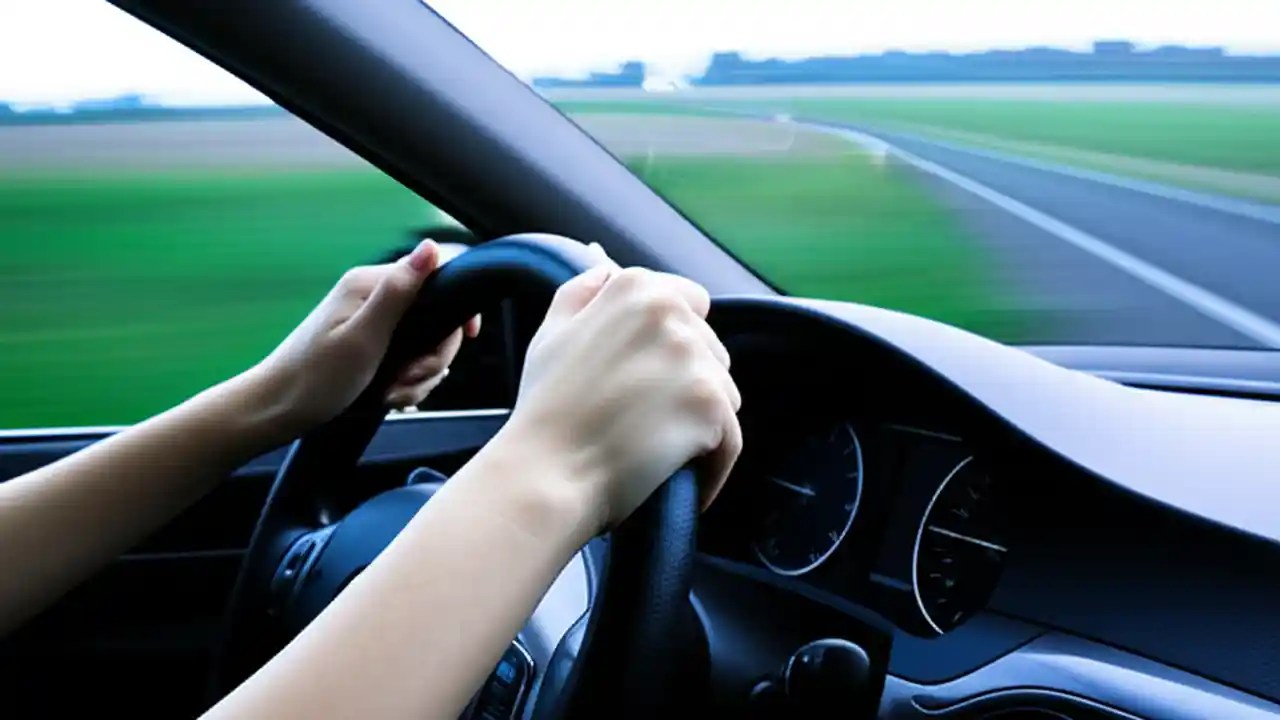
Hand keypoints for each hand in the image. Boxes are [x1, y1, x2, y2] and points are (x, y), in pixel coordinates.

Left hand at [255, 239, 479, 432]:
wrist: (278, 410)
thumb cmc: (314, 377)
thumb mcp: (363, 336)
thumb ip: (399, 292)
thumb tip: (431, 247)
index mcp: (370, 284)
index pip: (438, 277)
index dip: (458, 308)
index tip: (466, 337)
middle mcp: (373, 296)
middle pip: (437, 315)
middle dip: (433, 355)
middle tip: (410, 379)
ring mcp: (373, 320)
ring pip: (426, 342)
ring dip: (420, 375)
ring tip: (395, 392)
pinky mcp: (372, 343)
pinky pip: (409, 358)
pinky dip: (408, 381)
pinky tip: (391, 394)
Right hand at [500, 262, 741, 532]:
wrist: (548, 472)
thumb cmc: (546, 410)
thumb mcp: (552, 333)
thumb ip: (582, 292)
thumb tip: (605, 265)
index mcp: (635, 289)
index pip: (691, 303)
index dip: (672, 346)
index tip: (646, 379)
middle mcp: (671, 313)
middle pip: (712, 351)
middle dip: (687, 384)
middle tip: (643, 418)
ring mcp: (694, 358)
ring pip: (725, 393)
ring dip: (701, 423)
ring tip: (658, 448)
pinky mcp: (711, 405)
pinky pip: (730, 438)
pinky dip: (712, 464)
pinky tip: (681, 477)